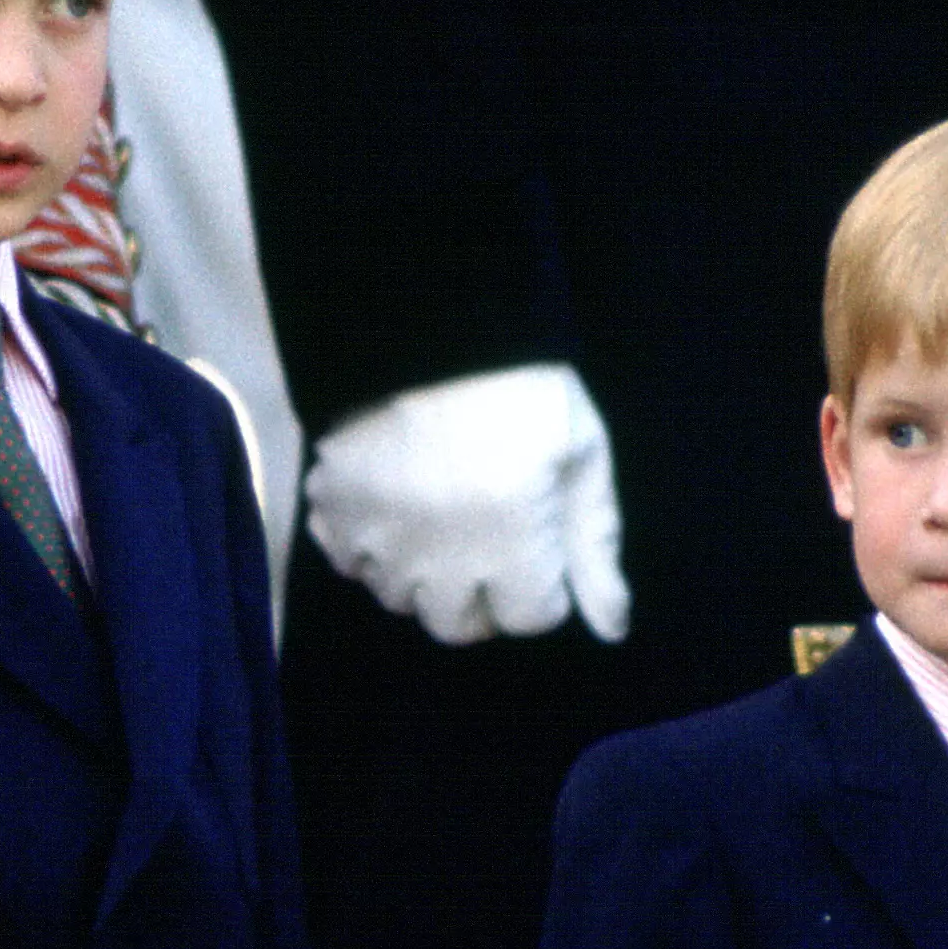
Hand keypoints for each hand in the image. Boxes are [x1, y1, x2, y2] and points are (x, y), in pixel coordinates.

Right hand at [303, 365, 630, 646]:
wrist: (431, 318)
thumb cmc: (525, 387)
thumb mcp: (582, 455)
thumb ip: (595, 545)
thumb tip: (612, 630)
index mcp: (514, 543)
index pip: (532, 618)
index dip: (545, 583)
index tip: (542, 543)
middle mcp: (443, 558)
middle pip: (460, 625)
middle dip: (484, 597)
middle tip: (491, 544)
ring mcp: (381, 536)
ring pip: (401, 600)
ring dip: (425, 578)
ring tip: (441, 527)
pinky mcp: (335, 506)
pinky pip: (345, 561)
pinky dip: (367, 549)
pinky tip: (392, 513)